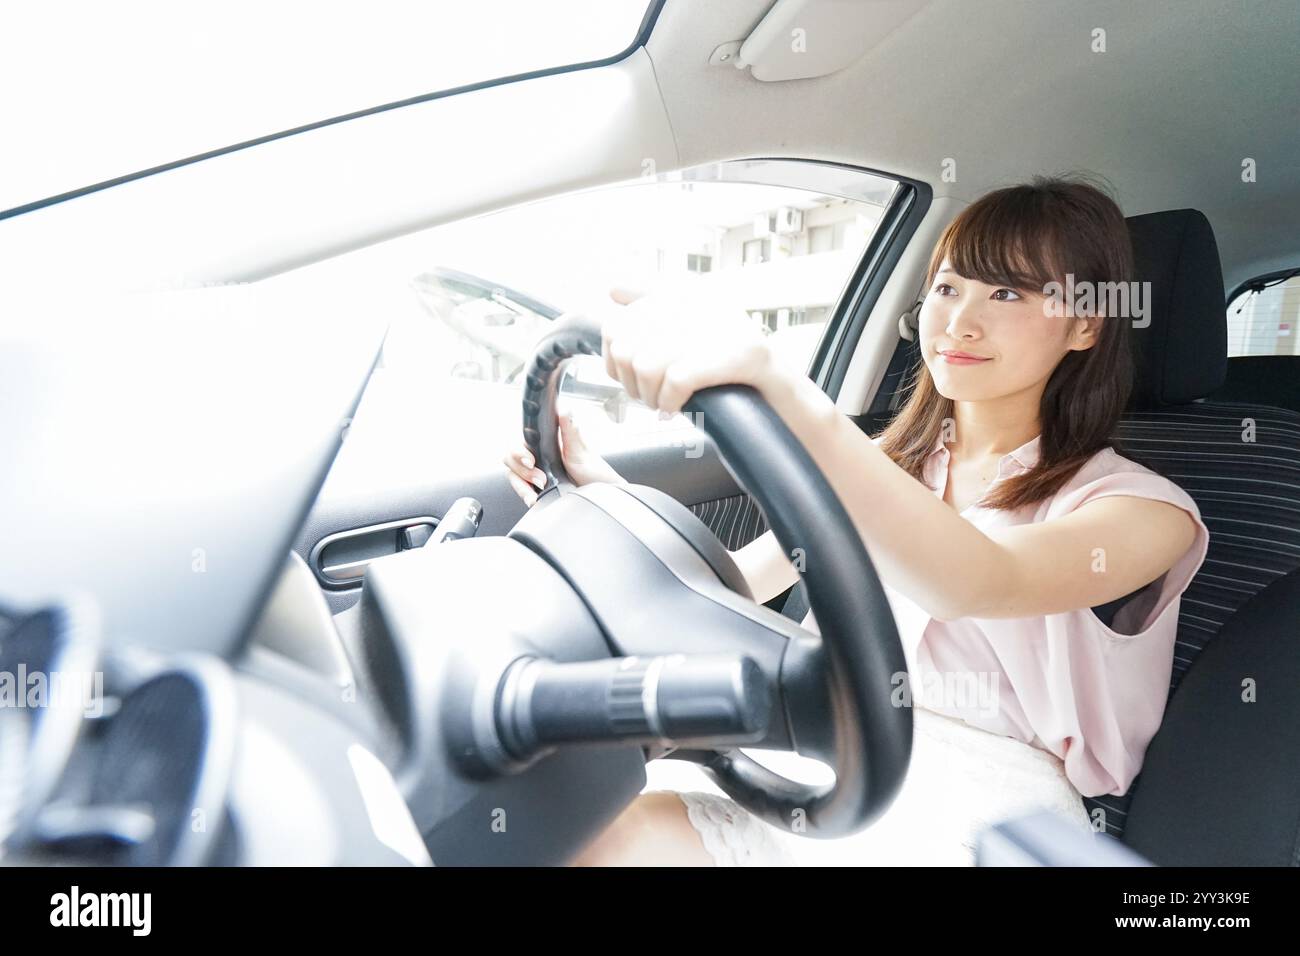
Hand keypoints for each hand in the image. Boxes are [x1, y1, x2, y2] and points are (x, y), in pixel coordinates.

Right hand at [503, 411, 624, 506]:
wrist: (604, 495)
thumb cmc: (595, 472)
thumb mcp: (582, 451)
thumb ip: (570, 431)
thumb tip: (565, 410)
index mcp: (545, 445)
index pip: (520, 443)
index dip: (519, 452)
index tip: (531, 461)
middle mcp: (539, 458)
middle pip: (511, 461)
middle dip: (522, 471)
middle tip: (541, 479)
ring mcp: (537, 475)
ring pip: (514, 477)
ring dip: (522, 485)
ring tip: (539, 490)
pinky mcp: (538, 491)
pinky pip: (523, 492)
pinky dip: (525, 495)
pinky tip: (534, 500)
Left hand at [601, 283, 778, 415]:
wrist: (785, 397)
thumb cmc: (732, 370)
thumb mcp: (690, 332)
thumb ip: (651, 304)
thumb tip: (613, 289)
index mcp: (686, 295)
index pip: (617, 325)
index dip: (617, 362)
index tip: (634, 379)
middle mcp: (702, 302)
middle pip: (627, 348)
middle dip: (633, 384)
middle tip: (654, 398)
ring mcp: (722, 326)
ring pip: (645, 366)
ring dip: (651, 397)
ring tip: (667, 404)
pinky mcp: (738, 353)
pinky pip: (675, 380)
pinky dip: (670, 402)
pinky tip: (679, 407)